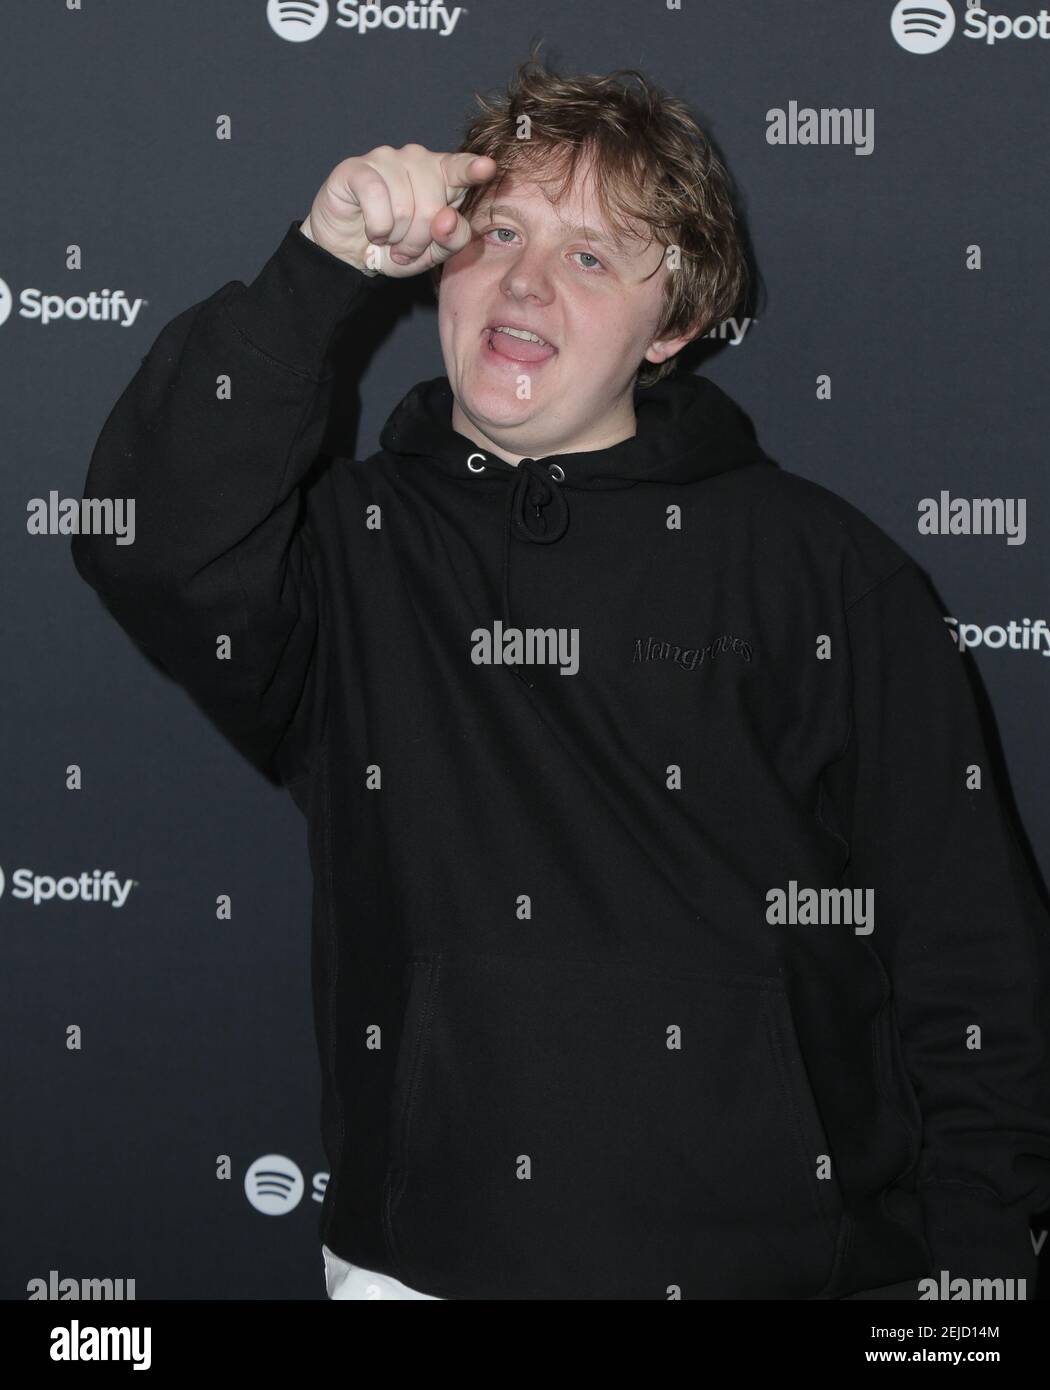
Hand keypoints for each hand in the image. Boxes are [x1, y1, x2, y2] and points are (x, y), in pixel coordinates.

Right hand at [300, 144, 497, 277]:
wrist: (348, 252)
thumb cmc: (394, 246)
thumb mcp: (430, 253)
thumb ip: (451, 239)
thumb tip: (447, 218)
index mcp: (441, 176)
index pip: (460, 168)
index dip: (472, 169)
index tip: (486, 168)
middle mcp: (416, 160)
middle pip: (433, 207)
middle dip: (418, 240)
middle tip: (403, 248)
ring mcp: (386, 159)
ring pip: (405, 207)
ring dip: (395, 237)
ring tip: (386, 239)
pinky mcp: (357, 167)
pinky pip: (377, 200)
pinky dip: (376, 227)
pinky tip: (371, 229)